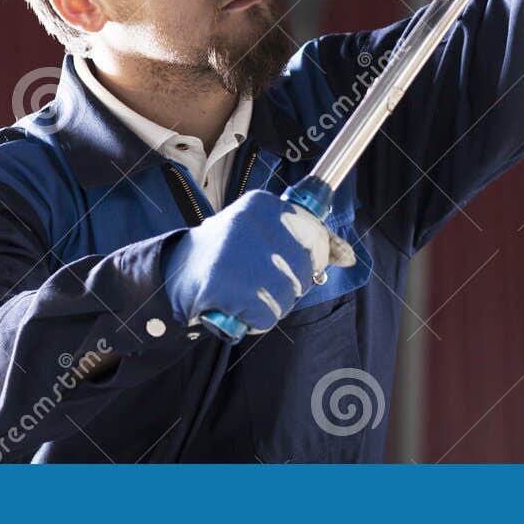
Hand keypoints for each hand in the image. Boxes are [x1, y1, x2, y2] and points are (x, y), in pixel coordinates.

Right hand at [162, 189, 357, 334]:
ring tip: (244, 290)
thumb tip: (349, 257)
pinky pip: (266, 316)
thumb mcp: (265, 232)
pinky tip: (234, 304)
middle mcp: (252, 222)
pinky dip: (254, 320)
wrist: (175, 271)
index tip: (284, 261)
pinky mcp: (226, 285)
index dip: (307, 258)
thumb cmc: (228, 252)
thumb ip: (307, 240)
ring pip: (287, 295)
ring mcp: (239, 254)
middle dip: (287, 284)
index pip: (314, 236)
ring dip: (271, 303)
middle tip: (258, 279)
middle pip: (303, 269)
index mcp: (263, 204)